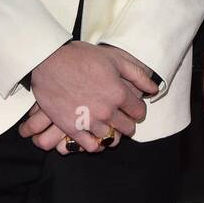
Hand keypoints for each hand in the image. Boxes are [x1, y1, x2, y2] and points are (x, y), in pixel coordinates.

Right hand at [20, 42, 157, 153]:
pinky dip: (97, 144)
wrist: (49, 61)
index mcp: (118, 93)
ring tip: (109, 126)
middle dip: (128, 123)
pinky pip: (91, 146)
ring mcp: (89, 121)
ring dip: (113, 133)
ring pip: (110, 138)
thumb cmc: (82, 56)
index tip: (133, 107)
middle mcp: (107, 111)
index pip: (139, 112)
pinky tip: (96, 137)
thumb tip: (154, 88)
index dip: (138, 109)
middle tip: (122, 118)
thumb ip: (137, 74)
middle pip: (127, 128)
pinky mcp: (72, 128)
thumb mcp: (114, 58)